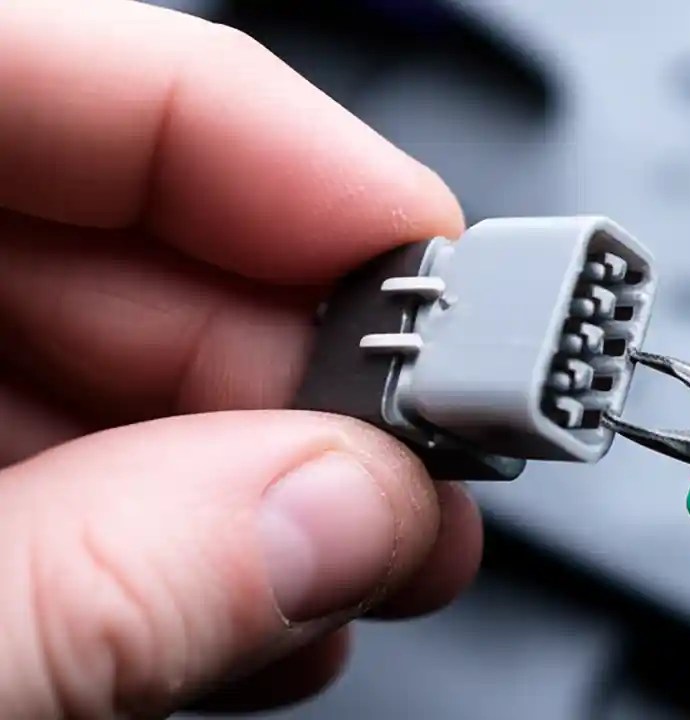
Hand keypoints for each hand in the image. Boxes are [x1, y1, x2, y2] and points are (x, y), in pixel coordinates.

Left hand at [0, 2, 479, 715]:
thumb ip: (103, 585)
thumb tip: (343, 511)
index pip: (84, 78)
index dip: (295, 160)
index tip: (449, 280)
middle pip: (123, 233)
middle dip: (308, 364)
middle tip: (429, 476)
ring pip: (106, 359)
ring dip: (264, 473)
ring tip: (362, 563)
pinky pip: (56, 459)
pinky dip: (172, 534)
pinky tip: (247, 602)